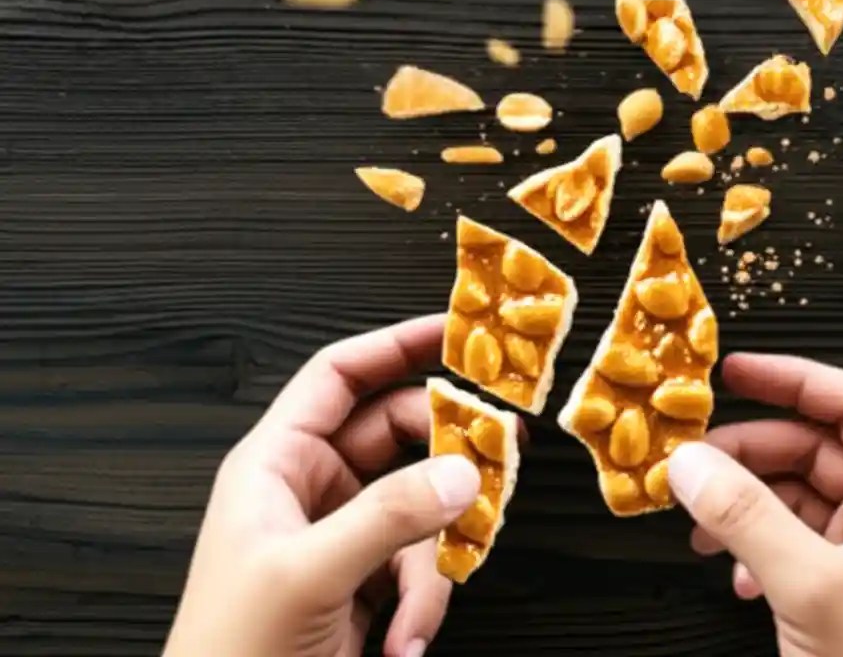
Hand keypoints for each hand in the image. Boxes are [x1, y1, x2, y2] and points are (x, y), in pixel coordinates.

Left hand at [165, 315, 489, 656]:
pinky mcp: (365, 583)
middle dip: (447, 462)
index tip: (456, 333)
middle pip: (400, 440)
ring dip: (433, 564)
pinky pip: (420, 567)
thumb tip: (459, 474)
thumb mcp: (309, 573)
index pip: (340, 376)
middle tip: (497, 461)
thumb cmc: (230, 651)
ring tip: (417, 612)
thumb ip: (388, 517)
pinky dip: (424, 604)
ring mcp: (342, 537)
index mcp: (276, 463)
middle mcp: (311, 490)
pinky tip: (402, 643)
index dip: (395, 345)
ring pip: (422, 512)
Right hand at [668, 354, 842, 656]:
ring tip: (700, 528)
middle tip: (692, 463)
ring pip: (799, 502)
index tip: (732, 374)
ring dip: (746, 506)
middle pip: (818, 452)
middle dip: (752, 453)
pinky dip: (757, 552)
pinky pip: (795, 548)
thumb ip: (748, 519)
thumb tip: (689, 461)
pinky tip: (736, 579)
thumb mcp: (811, 589)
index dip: (795, 380)